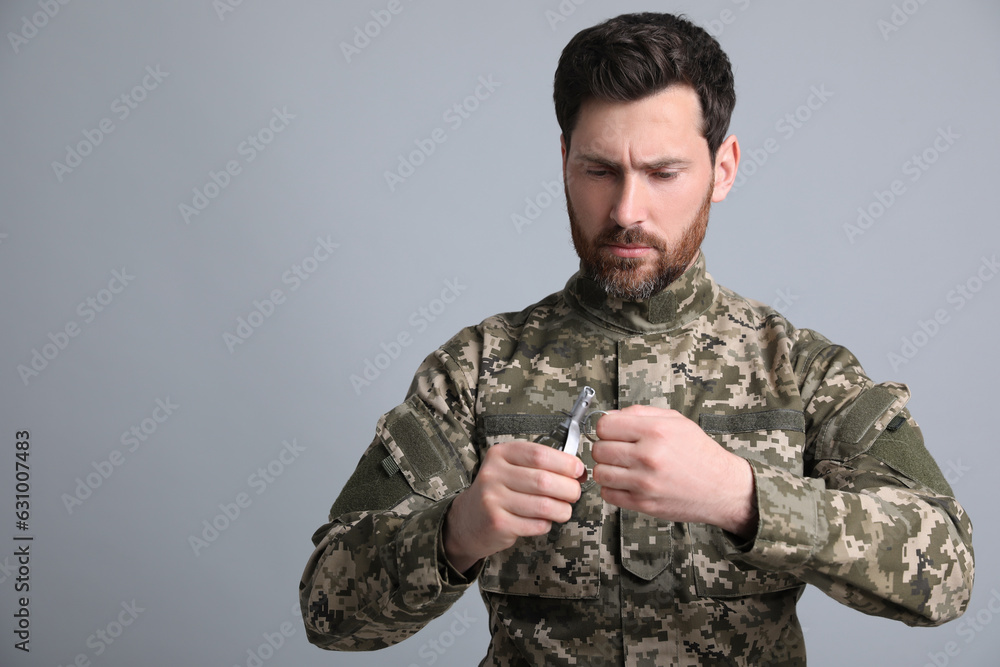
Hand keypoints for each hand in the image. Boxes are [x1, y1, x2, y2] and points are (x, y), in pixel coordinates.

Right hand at [443, 440, 584, 573]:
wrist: (468, 519)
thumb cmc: (499, 491)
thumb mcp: (511, 468)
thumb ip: (540, 466)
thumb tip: (578, 471)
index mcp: (500, 454)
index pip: (539, 454)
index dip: (565, 463)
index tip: (578, 470)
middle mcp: (493, 474)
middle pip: (544, 480)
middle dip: (569, 489)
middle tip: (574, 493)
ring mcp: (493, 499)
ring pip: (544, 505)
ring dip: (562, 510)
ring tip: (563, 510)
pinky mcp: (497, 523)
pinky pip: (537, 525)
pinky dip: (547, 524)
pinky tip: (543, 521)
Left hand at [591, 405, 757, 537]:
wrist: (722, 488)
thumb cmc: (700, 453)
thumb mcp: (676, 421)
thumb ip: (640, 413)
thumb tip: (609, 415)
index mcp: (656, 431)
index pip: (604, 426)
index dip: (605, 428)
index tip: (611, 432)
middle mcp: (648, 457)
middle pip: (599, 449)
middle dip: (605, 448)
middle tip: (618, 450)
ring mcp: (644, 483)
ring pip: (600, 473)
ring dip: (607, 469)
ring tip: (621, 467)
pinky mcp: (643, 504)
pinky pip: (608, 495)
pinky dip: (612, 488)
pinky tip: (626, 482)